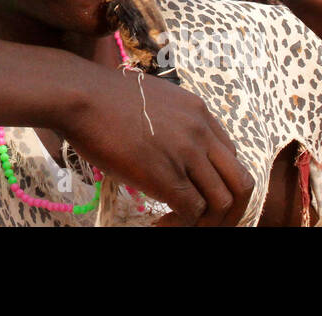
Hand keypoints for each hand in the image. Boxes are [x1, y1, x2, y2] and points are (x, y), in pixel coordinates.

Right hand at [61, 66, 253, 225]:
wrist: (80, 95)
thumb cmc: (102, 96)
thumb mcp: (151, 97)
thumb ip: (168, 120)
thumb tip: (162, 145)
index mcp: (199, 112)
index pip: (231, 156)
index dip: (218, 181)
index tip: (196, 192)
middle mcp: (201, 132)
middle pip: (240, 183)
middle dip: (228, 210)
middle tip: (203, 221)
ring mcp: (186, 153)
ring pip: (221, 203)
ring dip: (205, 222)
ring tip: (177, 224)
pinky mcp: (166, 175)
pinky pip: (192, 212)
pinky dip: (180, 225)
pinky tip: (159, 224)